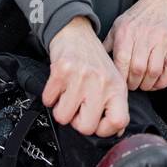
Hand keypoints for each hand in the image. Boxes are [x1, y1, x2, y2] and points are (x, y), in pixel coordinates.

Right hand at [44, 16, 128, 136]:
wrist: (76, 34)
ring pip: (64, 117)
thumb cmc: (94, 61)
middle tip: (78, 108)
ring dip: (62, 109)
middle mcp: (101, 83)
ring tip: (68, 96)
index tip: (97, 124)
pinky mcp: (61, 71)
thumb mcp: (113, 81)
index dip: (104, 130)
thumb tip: (115, 132)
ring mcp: (81, 77)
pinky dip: (50, 97)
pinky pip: (49, 101)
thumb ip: (115, 106)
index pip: (118, 122)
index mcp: (117, 88)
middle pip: (86, 127)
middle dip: (77, 121)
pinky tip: (59, 87)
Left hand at [102, 0, 166, 90]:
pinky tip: (156, 82)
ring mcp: (161, 40)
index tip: (121, 83)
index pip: (122, 61)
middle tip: (132, 85)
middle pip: (138, 69)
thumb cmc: (135, 19)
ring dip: (147, 84)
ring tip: (143, 84)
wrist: (158, 5)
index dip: (121, 77)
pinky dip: (163, 81)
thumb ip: (106, 45)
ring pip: (154, 71)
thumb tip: (96, 63)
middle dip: (134, 83)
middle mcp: (144, 35)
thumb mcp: (116, 27)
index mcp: (126, 32)